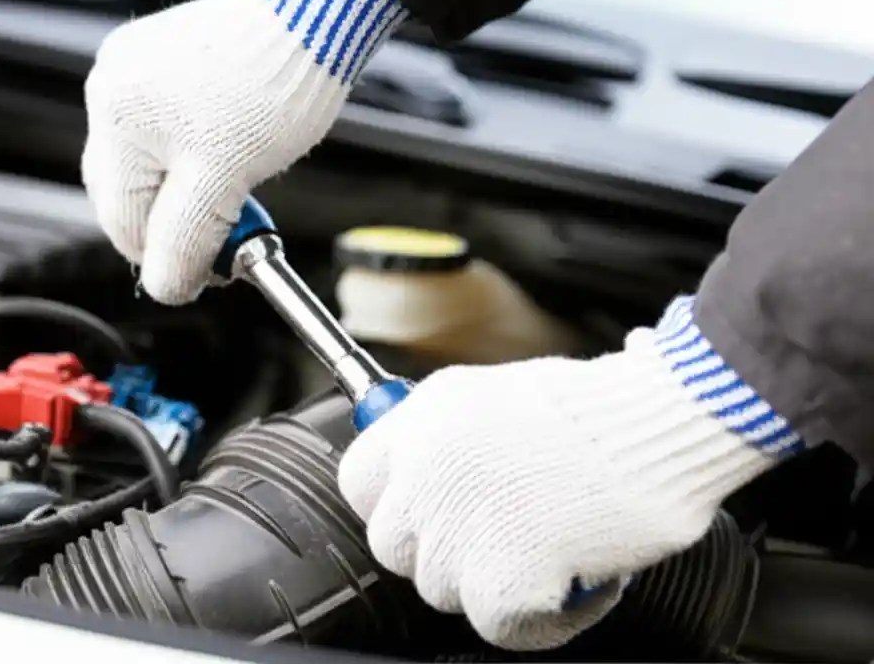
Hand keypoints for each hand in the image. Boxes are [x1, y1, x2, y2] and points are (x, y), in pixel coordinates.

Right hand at [81, 0, 406, 303]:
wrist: (314, 21)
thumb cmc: (276, 87)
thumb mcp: (224, 183)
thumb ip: (185, 242)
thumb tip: (165, 288)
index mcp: (115, 119)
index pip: (123, 223)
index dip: (168, 260)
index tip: (212, 274)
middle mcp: (112, 91)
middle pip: (127, 195)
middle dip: (174, 224)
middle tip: (225, 239)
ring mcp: (133, 73)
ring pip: (148, 166)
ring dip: (183, 193)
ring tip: (230, 194)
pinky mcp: (161, 64)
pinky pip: (165, 131)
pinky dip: (191, 157)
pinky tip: (225, 158)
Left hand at [337, 296, 803, 649]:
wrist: (661, 421)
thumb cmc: (602, 409)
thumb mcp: (498, 395)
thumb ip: (450, 440)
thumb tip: (425, 482)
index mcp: (425, 417)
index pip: (359, 481)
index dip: (398, 506)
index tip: (431, 516)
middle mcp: (428, 467)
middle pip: (394, 546)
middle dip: (445, 552)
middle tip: (502, 540)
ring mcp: (458, 521)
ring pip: (443, 589)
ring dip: (496, 585)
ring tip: (553, 553)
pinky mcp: (502, 571)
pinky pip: (496, 624)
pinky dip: (541, 618)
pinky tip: (575, 582)